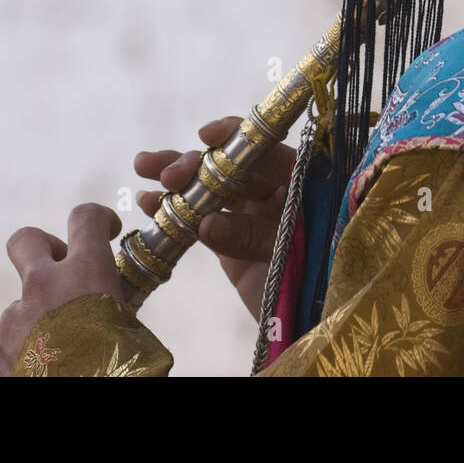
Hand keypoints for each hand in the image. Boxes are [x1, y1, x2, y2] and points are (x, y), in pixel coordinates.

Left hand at [0, 203, 125, 375]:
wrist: (87, 398)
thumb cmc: (124, 365)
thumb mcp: (132, 321)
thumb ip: (118, 302)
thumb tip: (121, 305)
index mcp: (87, 270)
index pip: (86, 217)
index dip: (98, 218)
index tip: (106, 231)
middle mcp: (46, 284)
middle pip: (26, 239)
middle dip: (43, 248)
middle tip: (62, 270)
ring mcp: (17, 316)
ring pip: (12, 301)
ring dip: (30, 314)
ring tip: (52, 342)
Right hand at [134, 117, 295, 321]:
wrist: (313, 327)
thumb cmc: (318, 283)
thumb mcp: (292, 256)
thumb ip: (253, 238)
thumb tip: (206, 223)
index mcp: (303, 185)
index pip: (270, 151)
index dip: (238, 138)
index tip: (207, 135)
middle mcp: (275, 192)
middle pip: (232, 166)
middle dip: (197, 162)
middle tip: (169, 174)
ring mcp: (250, 214)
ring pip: (211, 187)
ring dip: (177, 176)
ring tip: (145, 167)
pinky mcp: (230, 239)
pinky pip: (199, 218)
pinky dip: (174, 210)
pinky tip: (147, 203)